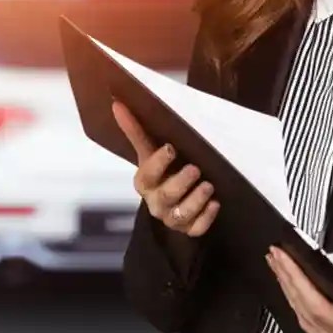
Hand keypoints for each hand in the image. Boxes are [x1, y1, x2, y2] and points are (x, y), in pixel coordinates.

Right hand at [113, 100, 219, 236]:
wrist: (169, 202)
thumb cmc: (160, 172)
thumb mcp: (149, 152)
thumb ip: (135, 131)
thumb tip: (117, 103)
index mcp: (144, 183)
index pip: (148, 175)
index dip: (158, 163)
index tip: (171, 148)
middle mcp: (155, 202)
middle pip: (166, 196)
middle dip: (180, 183)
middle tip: (195, 168)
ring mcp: (172, 218)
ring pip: (182, 214)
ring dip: (196, 200)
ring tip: (208, 186)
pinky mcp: (189, 229)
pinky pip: (197, 229)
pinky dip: (206, 217)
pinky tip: (215, 204)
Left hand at [266, 246, 332, 332]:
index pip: (315, 303)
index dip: (296, 279)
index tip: (284, 256)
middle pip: (301, 307)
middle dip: (285, 277)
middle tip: (274, 253)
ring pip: (299, 315)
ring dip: (286, 287)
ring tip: (277, 264)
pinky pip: (304, 322)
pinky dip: (293, 301)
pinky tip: (288, 286)